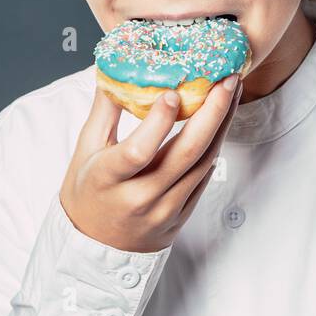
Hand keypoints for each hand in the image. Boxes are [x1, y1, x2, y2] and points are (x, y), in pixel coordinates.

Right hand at [59, 75, 242, 252]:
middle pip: (185, 153)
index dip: (158, 122)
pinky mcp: (182, 215)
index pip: (137, 151)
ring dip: (222, 124)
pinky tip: (223, 119)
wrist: (98, 247)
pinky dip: (216, 145)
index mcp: (108, 180)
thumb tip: (116, 67)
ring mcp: (165, 209)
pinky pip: (205, 176)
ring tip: (232, 91)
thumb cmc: (88, 193)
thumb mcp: (84, 152)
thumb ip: (103, 111)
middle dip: (212, 113)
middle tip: (227, 80)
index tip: (174, 92)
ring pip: (203, 162)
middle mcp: (140, 197)